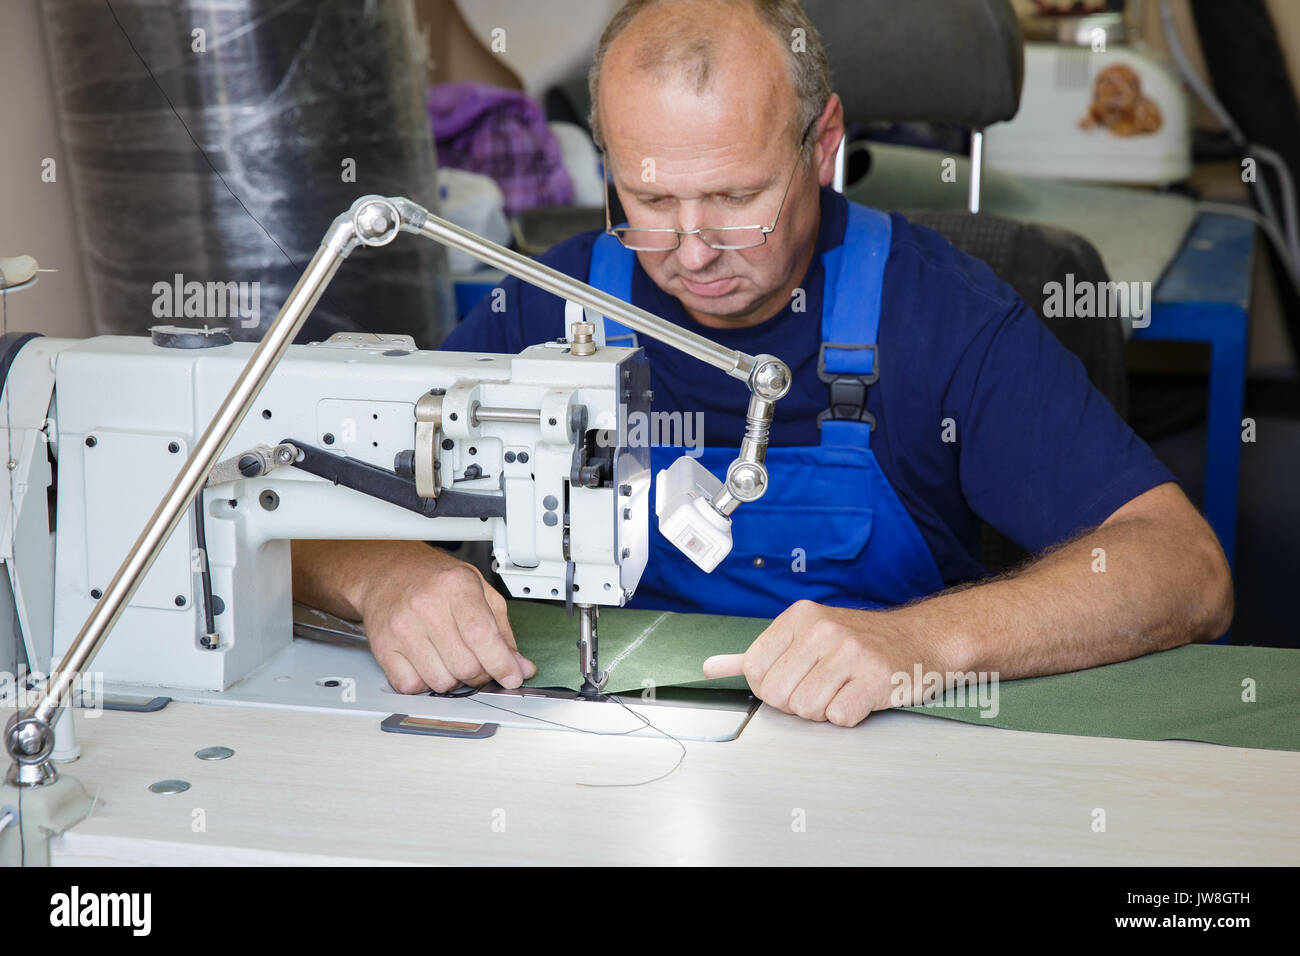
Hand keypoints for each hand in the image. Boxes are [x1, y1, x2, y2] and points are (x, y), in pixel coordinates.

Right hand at [355, 542, 535, 694]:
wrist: (388, 571)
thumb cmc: (435, 580)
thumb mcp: (479, 591)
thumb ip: (503, 631)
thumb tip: (520, 667)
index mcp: (455, 585)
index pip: (482, 635)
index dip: (501, 664)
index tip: (512, 677)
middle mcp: (426, 605)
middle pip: (464, 666)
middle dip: (480, 674)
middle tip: (480, 664)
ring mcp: (401, 627)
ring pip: (440, 682)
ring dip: (454, 681)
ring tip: (451, 659)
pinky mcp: (383, 647)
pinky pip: (411, 687)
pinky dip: (425, 684)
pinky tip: (428, 663)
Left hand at [702, 599, 945, 726]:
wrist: (920, 639)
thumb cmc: (859, 641)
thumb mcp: (806, 634)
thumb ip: (758, 653)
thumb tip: (711, 668)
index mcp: (799, 617)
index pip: (754, 669)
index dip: (771, 686)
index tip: (794, 678)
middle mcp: (822, 629)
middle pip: (778, 694)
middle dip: (797, 701)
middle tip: (822, 686)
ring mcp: (850, 652)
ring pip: (806, 709)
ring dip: (823, 710)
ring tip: (842, 689)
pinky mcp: (875, 678)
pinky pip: (839, 718)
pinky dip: (848, 715)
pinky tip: (860, 696)